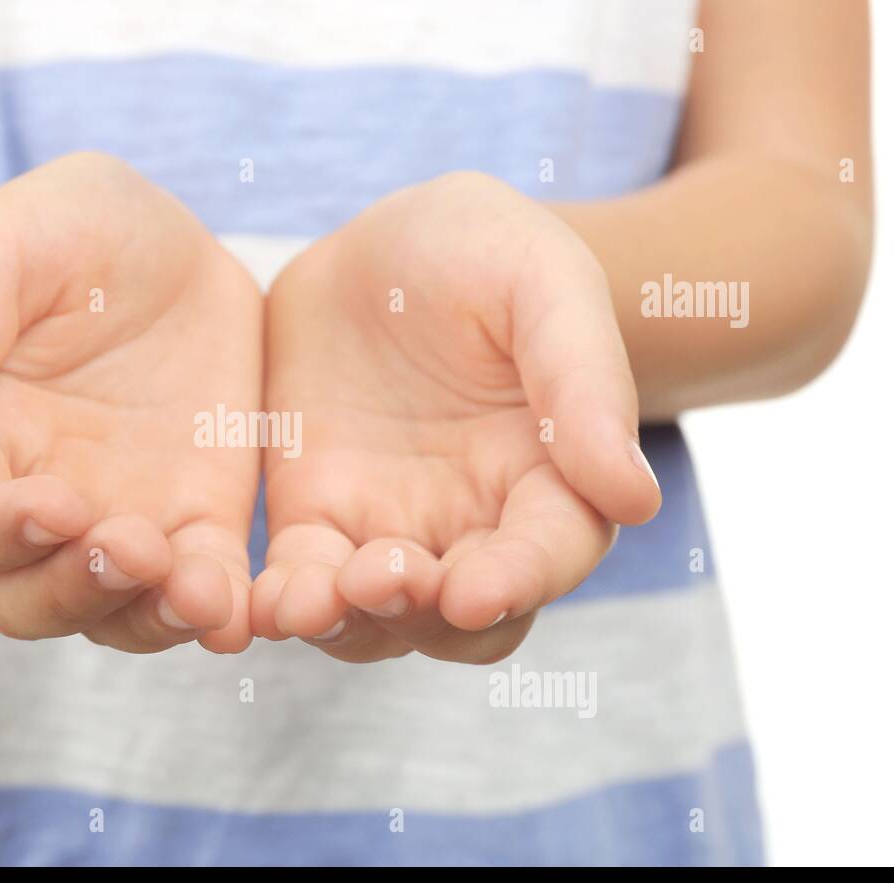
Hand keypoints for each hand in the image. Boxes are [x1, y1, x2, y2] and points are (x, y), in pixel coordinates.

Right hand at [0, 153, 261, 652]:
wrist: (163, 244)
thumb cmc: (63, 233)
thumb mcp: (5, 247)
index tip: (56, 504)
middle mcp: (37, 504)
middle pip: (25, 598)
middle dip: (73, 590)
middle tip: (134, 548)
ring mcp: (120, 522)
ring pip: (112, 615)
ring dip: (147, 618)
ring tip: (197, 593)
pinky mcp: (199, 523)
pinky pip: (203, 590)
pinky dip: (217, 613)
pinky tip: (240, 610)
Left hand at [252, 172, 660, 662]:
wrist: (383, 246)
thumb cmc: (485, 252)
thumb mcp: (542, 282)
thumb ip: (584, 383)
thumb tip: (633, 499)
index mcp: (551, 476)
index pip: (550, 551)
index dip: (520, 580)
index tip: (477, 592)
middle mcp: (477, 525)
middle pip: (464, 618)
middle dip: (425, 618)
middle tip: (379, 579)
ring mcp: (392, 531)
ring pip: (381, 622)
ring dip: (350, 626)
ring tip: (308, 603)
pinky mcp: (317, 522)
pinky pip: (304, 585)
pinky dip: (286, 607)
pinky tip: (260, 603)